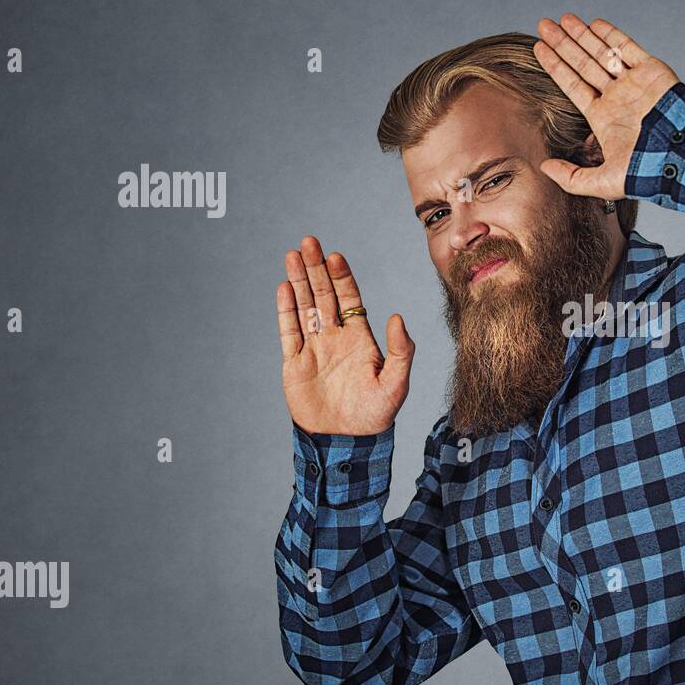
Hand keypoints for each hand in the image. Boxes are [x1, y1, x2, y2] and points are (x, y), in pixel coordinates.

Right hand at [276, 235, 414, 435]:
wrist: (346, 442)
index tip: (335, 256)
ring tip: (293, 255)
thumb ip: (400, 351)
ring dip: (298, 281)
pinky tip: (284, 287)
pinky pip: (289, 331)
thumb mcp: (396, 384)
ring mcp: (314, 349)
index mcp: (360, 338)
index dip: (342, 277)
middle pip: (324, 295)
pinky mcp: (295, 364)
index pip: (350, 299)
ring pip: (304, 307)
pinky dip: (285, 310)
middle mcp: (336, 338)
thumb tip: (397, 317)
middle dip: (316, 269)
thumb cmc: (375, 416)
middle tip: (309, 241)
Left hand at [533, 14, 679, 200]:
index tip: (538, 49)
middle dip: (563, 45)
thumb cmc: (645, 172)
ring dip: (582, 36)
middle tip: (543, 25)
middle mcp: (617, 97)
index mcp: (604, 117)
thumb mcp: (602, 182)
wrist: (681, 157)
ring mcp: (634, 83)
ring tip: (562, 19)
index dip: (555, 67)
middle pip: (583, 64)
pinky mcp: (652, 71)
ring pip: (602, 53)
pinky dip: (611, 36)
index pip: (573, 86)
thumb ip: (571, 176)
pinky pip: (628, 49)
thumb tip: (543, 166)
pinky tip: (593, 24)